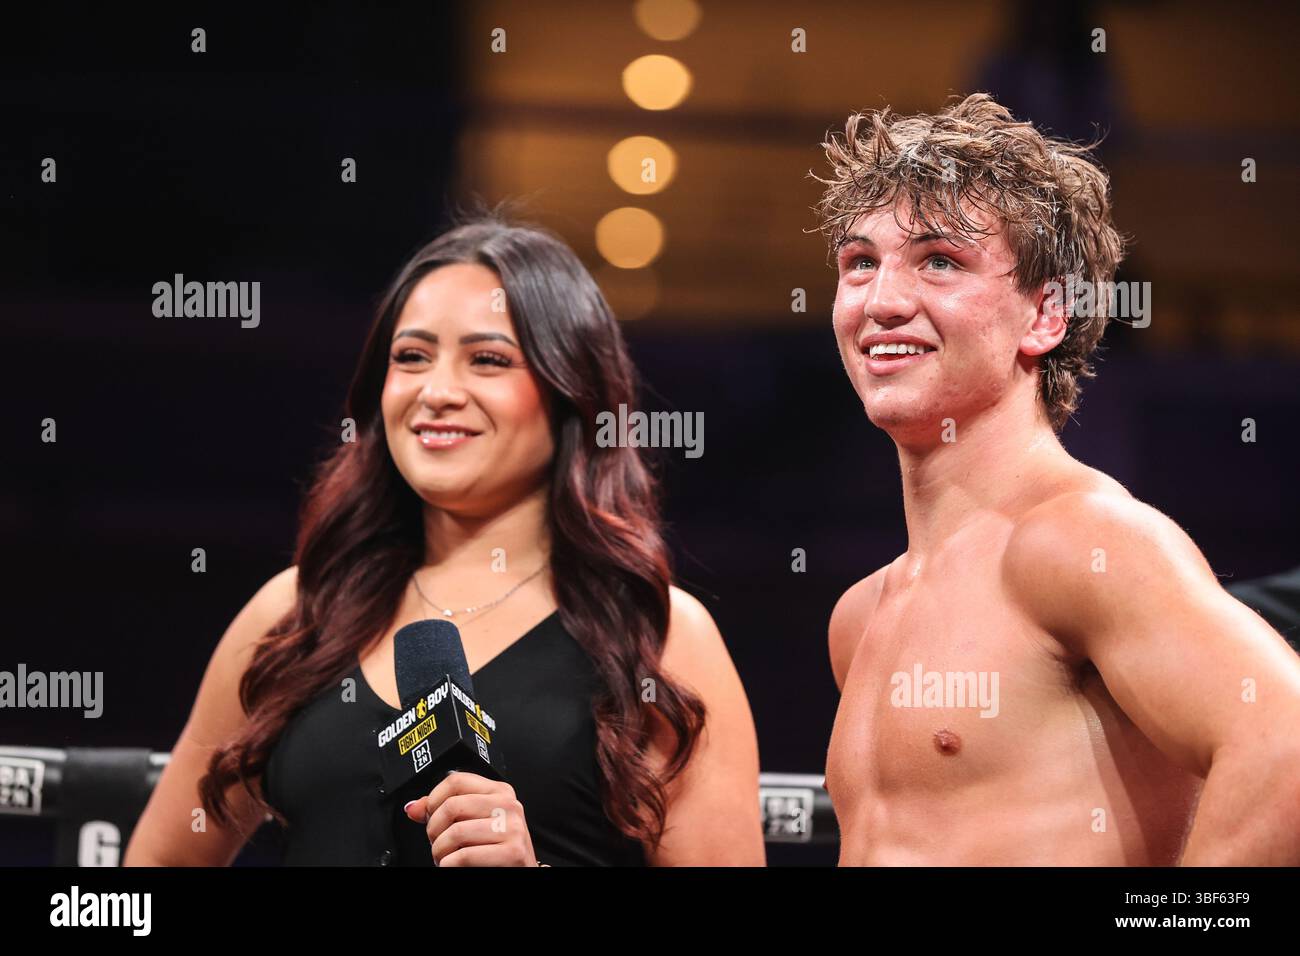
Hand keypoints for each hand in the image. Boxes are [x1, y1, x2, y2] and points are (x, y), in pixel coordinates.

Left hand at [403, 771, 538, 866]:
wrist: (518, 873)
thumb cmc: (494, 849)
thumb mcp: (472, 822)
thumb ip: (443, 810)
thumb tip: (413, 808)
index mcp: (499, 791)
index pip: (456, 780)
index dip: (433, 799)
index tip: (430, 815)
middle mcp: (508, 805)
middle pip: (452, 805)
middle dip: (434, 830)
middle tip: (436, 843)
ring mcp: (512, 828)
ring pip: (456, 832)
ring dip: (440, 851)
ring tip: (444, 858)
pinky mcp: (512, 852)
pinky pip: (464, 856)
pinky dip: (448, 865)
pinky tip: (453, 866)